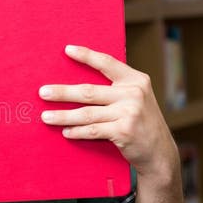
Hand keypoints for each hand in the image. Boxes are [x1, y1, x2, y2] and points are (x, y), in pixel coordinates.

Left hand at [38, 45, 177, 179]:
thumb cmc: (141, 123)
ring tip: (46, 116)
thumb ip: (116, 89)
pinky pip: (93, 130)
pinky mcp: (124, 131)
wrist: (159, 152)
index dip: (86, 56)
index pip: (107, 63)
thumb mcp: (136, 99)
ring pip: (87, 113)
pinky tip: (65, 132)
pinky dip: (77, 131)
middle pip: (89, 91)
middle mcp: (133, 94)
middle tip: (42, 92)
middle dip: (63, 92)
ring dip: (63, 116)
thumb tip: (79, 84)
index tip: (66, 50)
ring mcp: (129, 113)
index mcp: (135, 80)